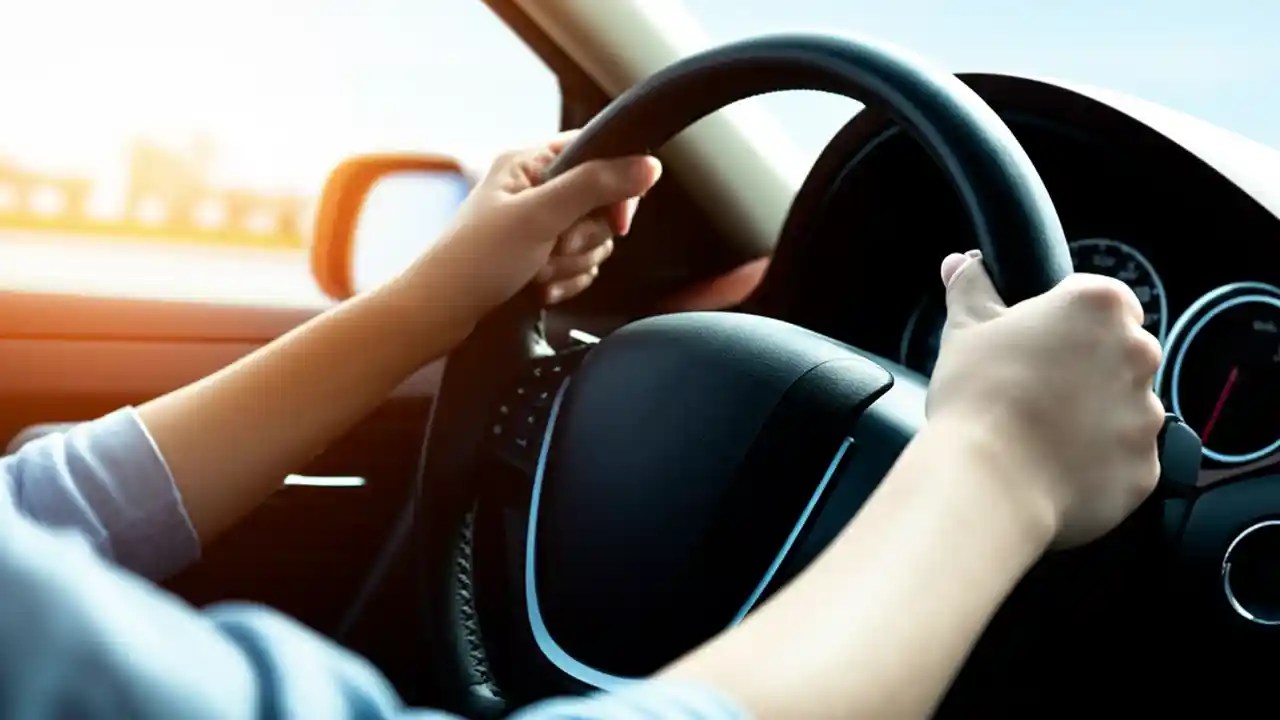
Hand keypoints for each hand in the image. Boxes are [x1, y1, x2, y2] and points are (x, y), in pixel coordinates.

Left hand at [409, 130, 661, 321]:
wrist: (440, 314)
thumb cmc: (475, 261)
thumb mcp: (539, 216)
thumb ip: (595, 186)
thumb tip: (649, 165)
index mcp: (530, 162)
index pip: (598, 153)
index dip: (617, 186)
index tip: (617, 220)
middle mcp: (536, 188)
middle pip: (602, 204)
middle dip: (584, 238)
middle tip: (554, 248)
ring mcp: (539, 225)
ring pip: (594, 240)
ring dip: (572, 264)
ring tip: (537, 273)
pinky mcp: (540, 257)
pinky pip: (580, 266)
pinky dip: (566, 281)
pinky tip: (540, 290)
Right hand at [927, 251, 1164, 547]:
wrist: (986, 482)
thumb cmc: (977, 398)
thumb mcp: (964, 329)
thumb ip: (972, 287)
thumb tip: (963, 263)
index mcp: (1097, 308)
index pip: (1105, 298)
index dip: (1071, 320)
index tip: (1043, 341)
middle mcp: (1137, 355)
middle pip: (1120, 353)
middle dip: (1088, 368)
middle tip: (1036, 388)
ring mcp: (1147, 415)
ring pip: (1125, 407)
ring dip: (1095, 415)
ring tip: (1042, 432)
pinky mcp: (1145, 467)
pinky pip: (1125, 459)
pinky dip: (1098, 462)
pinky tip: (1055, 464)